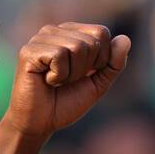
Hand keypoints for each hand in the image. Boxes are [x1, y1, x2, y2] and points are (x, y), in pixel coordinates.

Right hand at [2, 22, 130, 139]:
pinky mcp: (29, 51)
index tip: (83, 74)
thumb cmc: (66, 101)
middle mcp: (55, 30)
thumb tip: (126, 38)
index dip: (101, 59)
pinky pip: (59, 55)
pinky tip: (46, 80)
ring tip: (56, 81)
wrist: (41, 123)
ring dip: (72, 73)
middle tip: (67, 80)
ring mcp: (40, 39)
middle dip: (86, 68)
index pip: (102, 32)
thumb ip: (113, 63)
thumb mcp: (98, 83)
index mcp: (71, 33)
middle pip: (92, 41)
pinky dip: (59, 75)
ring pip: (77, 47)